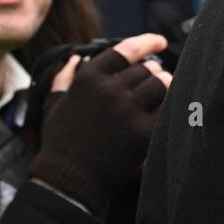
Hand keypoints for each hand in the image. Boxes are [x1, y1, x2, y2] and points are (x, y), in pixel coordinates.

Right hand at [31, 33, 170, 214]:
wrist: (67, 181)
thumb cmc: (60, 143)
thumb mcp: (53, 106)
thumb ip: (64, 79)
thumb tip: (73, 59)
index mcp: (89, 78)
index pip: (127, 49)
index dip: (148, 42)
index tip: (160, 42)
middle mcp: (110, 89)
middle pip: (148, 70)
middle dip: (153, 75)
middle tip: (153, 83)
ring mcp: (128, 110)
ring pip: (161, 85)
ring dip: (164, 88)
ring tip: (161, 95)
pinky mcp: (143, 132)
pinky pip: (168, 110)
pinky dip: (169, 109)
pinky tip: (167, 111)